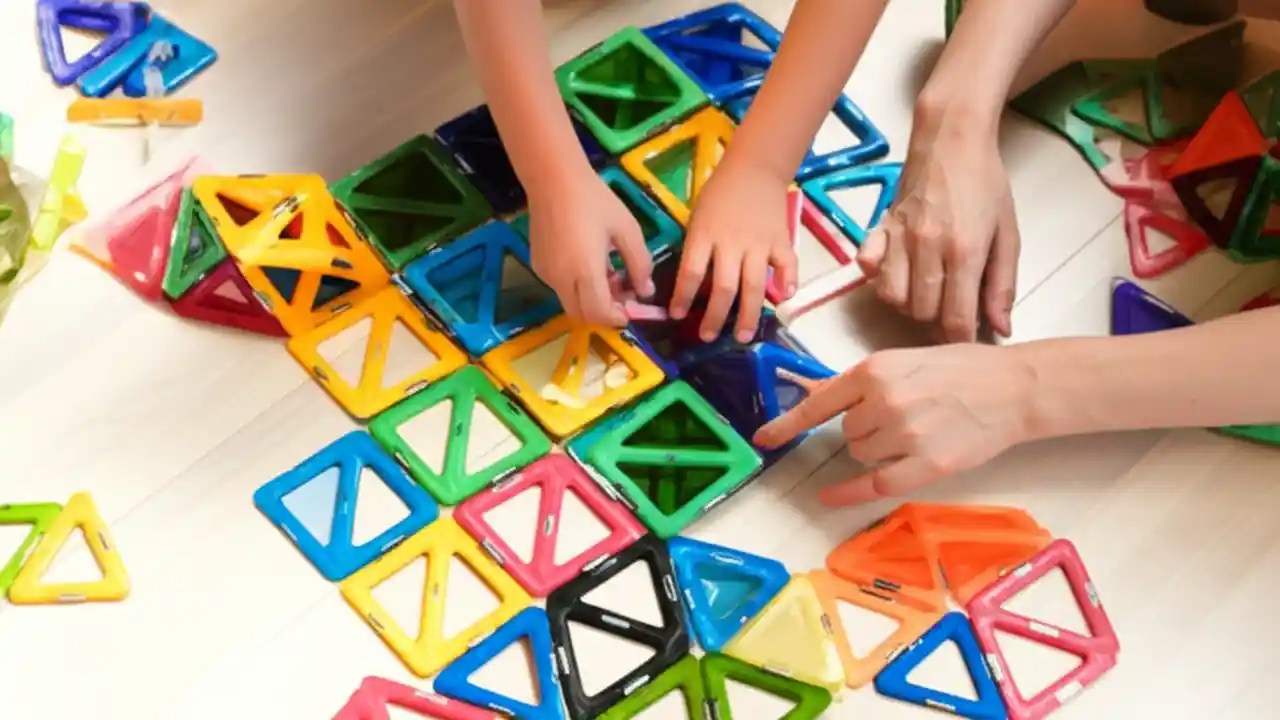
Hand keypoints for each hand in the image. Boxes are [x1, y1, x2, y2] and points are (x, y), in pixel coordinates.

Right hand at [527, 165, 653, 325]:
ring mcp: (545, 273)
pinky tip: (589, 262)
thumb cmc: (594, 200)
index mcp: (584, 271)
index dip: (617, 317)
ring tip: (609, 272)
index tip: (632, 309)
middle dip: (604, 312)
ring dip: (591, 299)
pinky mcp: (538, 265)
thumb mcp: (627, 229)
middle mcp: (560, 279)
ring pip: (571, 302)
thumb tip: (646, 291)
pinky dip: (578, 287)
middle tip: (623, 295)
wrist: (553, 178)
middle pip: (582, 315)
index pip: (599, 313)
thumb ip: (640, 264)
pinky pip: (560, 287)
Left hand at [670, 159, 797, 342]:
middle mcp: (732, 243)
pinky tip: (785, 299)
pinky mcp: (781, 240)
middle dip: (715, 317)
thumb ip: (698, 249)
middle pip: (724, 288)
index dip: (682, 297)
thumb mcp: (698, 218)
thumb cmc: (719, 195)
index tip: (675, 315)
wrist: (754, 169)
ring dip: (748, 315)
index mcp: (705, 235)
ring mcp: (760, 243)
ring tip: (742, 337)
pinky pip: (787, 265)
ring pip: (754, 286)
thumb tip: (695, 287)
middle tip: (707, 337)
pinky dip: (788, 282)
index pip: (691, 273)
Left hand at [754, 343, 1037, 505]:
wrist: (1013, 388)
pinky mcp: (926, 465)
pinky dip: (847, 493)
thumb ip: (862, 381)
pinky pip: (873, 485)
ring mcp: (905, 435)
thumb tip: (816, 396)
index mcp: (875, 370)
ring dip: (876, 450)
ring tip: (915, 431)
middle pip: (846, 432)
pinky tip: (828, 496)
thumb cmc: (961, 370)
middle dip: (863, 429)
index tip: (763, 438)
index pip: (820, 402)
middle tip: (902, 415)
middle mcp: (885, 401)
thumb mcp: (904, 360)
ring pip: (861, 454)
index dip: (788, 423)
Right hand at [857, 105, 1019, 341]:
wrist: (952, 138)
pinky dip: (880, 278)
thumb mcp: (1008, 234)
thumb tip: (1002, 328)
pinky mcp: (880, 228)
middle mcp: (927, 249)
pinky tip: (898, 271)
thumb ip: (1003, 285)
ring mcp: (899, 238)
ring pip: (892, 298)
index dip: (962, 338)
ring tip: (927, 290)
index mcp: (965, 252)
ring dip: (909, 303)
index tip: (967, 336)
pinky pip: (868, 269)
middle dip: (938, 321)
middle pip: (922, 314)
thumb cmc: (986, 184)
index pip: (956, 319)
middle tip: (952, 306)